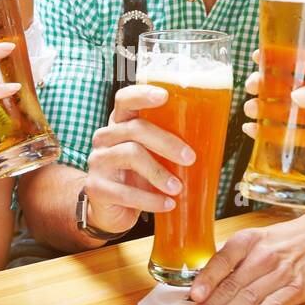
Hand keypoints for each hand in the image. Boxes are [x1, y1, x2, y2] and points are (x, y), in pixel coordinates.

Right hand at [84, 84, 193, 235]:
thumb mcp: (152, 156)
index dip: (142, 94)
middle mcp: (105, 138)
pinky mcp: (96, 188)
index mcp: (120, 124)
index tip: (164, 96)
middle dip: (166, 142)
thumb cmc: (136, 176)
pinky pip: (125, 192)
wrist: (111, 209)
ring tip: (177, 188)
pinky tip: (166, 204)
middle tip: (189, 158)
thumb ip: (169, 144)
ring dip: (159, 173)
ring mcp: (98, 162)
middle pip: (135, 129)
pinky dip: (150, 199)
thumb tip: (208, 139)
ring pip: (130, 156)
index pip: (125, 100)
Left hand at [186, 214, 304, 304]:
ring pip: (249, 299)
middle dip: (210, 304)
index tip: (194, 295)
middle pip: (233, 285)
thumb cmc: (282, 241)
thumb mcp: (254, 239)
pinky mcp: (298, 289)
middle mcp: (265, 256)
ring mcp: (283, 274)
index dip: (207, 279)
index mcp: (250, 240)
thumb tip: (202, 282)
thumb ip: (231, 258)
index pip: (223, 260)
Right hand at [242, 62, 304, 173]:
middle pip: (285, 86)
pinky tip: (252, 129)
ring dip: (262, 107)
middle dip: (264, 84)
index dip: (277, 58)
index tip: (258, 55)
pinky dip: (267, 132)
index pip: (300, 63)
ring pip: (282, 110)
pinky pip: (287, 135)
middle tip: (252, 85)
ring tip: (249, 108)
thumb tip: (296, 96)